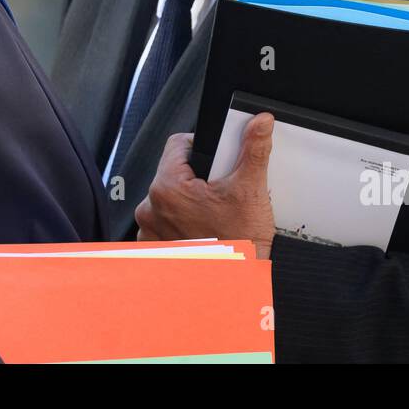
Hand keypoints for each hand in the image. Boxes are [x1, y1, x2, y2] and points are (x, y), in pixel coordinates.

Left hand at [134, 112, 275, 258]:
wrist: (237, 285)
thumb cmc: (240, 244)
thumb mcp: (250, 189)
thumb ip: (253, 149)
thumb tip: (259, 123)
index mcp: (166, 188)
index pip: (177, 145)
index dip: (202, 147)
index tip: (216, 160)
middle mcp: (150, 208)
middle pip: (174, 172)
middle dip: (197, 177)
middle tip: (219, 193)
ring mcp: (150, 231)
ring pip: (169, 197)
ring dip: (187, 201)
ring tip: (211, 214)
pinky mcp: (154, 248)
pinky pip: (163, 222)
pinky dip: (180, 224)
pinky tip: (201, 230)